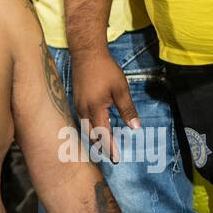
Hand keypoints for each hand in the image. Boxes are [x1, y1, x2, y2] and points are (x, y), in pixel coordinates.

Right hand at [71, 48, 140, 163]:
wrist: (86, 53)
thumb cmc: (105, 70)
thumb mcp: (121, 89)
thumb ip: (127, 109)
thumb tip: (135, 127)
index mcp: (95, 109)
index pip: (103, 134)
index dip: (109, 148)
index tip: (116, 159)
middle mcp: (83, 110)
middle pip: (91, 134)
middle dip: (100, 145)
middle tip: (111, 154)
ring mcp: (78, 105)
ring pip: (85, 127)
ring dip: (95, 136)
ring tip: (104, 143)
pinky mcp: (76, 99)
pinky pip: (82, 119)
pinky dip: (90, 127)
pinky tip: (96, 125)